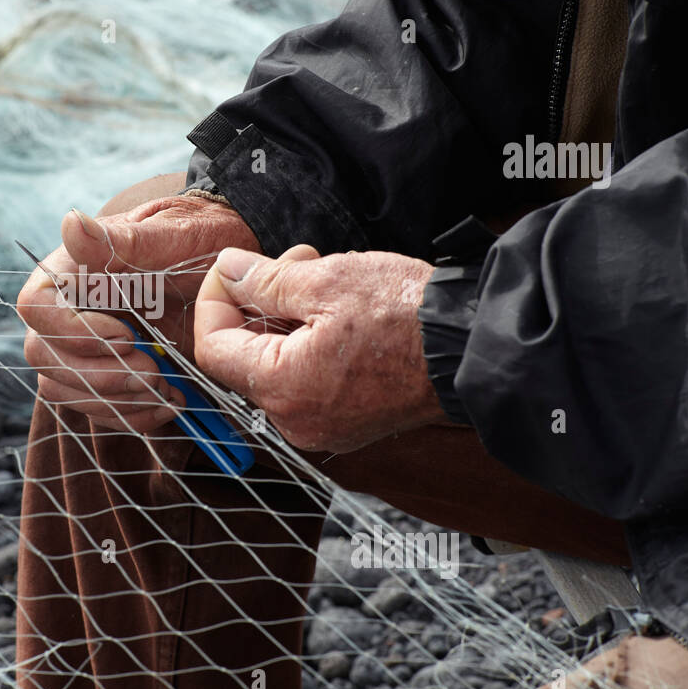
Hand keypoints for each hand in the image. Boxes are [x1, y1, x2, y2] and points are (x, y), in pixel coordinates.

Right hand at [17, 195, 259, 430]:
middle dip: (98, 374)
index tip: (127, 336)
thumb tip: (71, 222)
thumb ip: (121, 240)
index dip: (73, 331)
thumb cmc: (197, 242)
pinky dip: (131, 415)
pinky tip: (170, 402)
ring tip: (165, 389)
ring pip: (63, 389)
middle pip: (44, 355)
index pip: (37, 306)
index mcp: (71, 269)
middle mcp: (65, 309)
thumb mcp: (171, 236)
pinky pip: (94, 408)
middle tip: (153, 372)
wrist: (224, 270)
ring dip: (114, 401)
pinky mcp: (102, 374)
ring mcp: (79, 346)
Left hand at [193, 246, 445, 452]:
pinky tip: (337, 309)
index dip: (215, 302)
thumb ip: (264, 281)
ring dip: (286, 317)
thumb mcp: (326, 280)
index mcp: (282, 388)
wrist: (475, 348)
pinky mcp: (348, 424)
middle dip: (258, 302)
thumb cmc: (406, 314)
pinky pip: (307, 382)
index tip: (234, 269)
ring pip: (277, 366)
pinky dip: (309, 343)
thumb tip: (227, 272)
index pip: (212, 348)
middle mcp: (295, 421)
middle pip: (245, 358)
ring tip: (321, 273)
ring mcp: (323, 428)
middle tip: (293, 260)